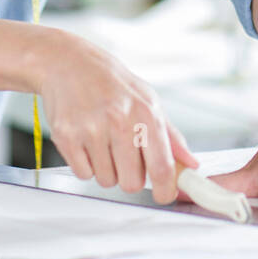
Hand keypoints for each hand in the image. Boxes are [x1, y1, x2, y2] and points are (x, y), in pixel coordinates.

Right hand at [37, 31, 198, 201]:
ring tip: (103, 140)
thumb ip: (171, 136)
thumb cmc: (112, 83)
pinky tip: (87, 140)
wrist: (69, 63)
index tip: (164, 195)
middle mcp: (120, 121)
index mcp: (146, 113)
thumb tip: (191, 164)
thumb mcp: (148, 100)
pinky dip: (86, 164)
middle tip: (124, 153)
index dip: (166, 190)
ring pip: (106, 180)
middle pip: (132, 183)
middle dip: (130, 176)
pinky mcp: (66, 137)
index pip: (162, 167)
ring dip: (107, 168)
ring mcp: (91, 129)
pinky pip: (83, 174)